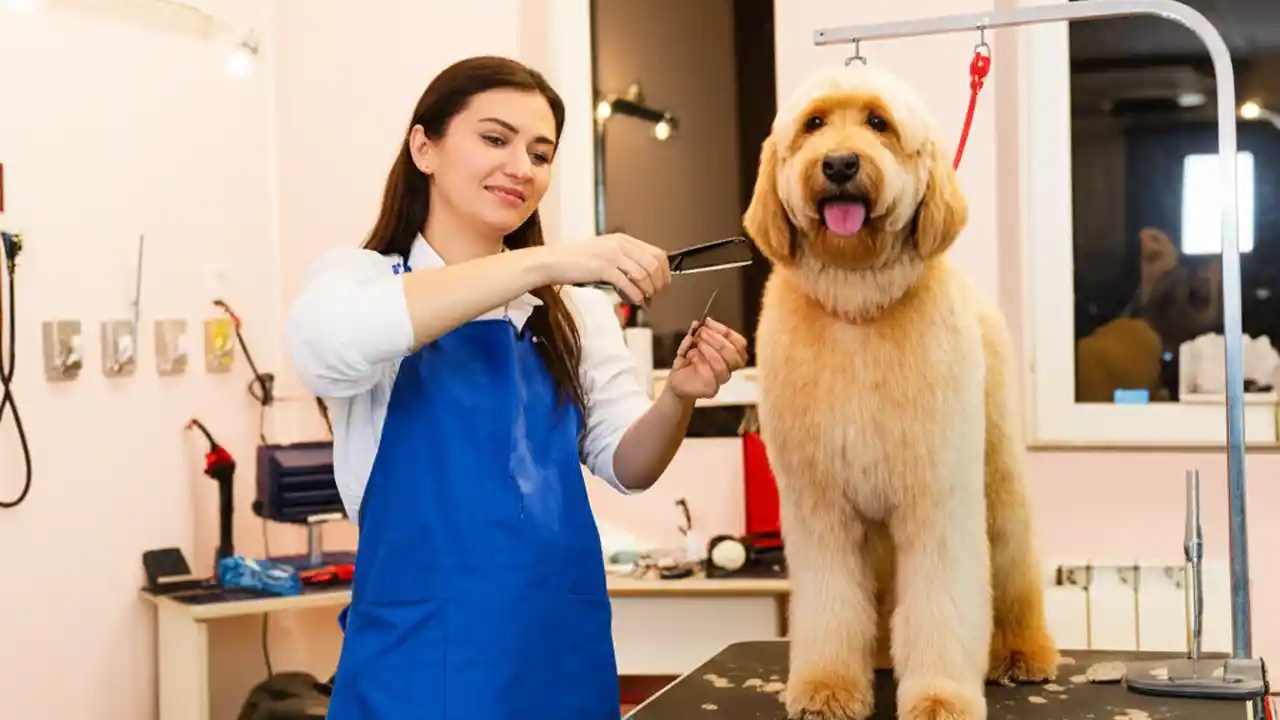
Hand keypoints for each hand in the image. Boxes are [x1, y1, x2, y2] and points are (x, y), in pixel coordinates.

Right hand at [536, 234, 670, 305]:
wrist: (553, 261)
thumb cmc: (574, 260)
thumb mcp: (604, 252)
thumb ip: (623, 259)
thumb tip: (642, 275)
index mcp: (622, 239)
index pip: (656, 252)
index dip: (664, 271)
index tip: (663, 283)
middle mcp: (620, 245)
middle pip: (654, 264)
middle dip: (658, 282)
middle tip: (654, 294)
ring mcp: (611, 256)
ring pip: (644, 275)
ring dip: (647, 291)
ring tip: (644, 299)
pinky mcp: (603, 268)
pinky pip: (628, 284)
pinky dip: (635, 296)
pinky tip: (634, 301)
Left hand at [666, 317, 747, 400]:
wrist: (676, 381)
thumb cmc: (688, 361)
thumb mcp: (691, 343)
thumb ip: (695, 333)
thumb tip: (697, 323)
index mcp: (730, 356)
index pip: (740, 344)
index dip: (726, 331)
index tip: (709, 321)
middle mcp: (728, 368)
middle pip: (734, 354)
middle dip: (717, 340)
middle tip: (701, 333)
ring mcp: (720, 381)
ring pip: (722, 365)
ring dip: (707, 350)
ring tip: (695, 345)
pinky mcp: (710, 390)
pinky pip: (709, 374)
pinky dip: (698, 360)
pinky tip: (690, 356)